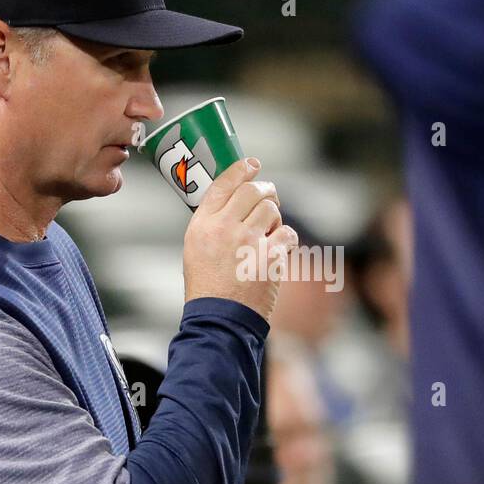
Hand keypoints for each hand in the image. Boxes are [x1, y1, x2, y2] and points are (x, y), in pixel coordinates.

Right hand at [182, 157, 298, 321]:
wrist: (219, 319)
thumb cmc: (207, 288)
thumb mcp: (195, 249)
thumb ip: (213, 224)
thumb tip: (237, 204)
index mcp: (202, 225)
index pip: (223, 184)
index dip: (240, 169)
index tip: (252, 164)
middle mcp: (224, 228)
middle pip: (252, 191)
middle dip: (265, 190)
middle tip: (270, 195)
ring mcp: (248, 241)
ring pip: (272, 209)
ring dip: (275, 218)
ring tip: (269, 232)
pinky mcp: (270, 256)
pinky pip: (288, 234)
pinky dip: (287, 239)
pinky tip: (279, 249)